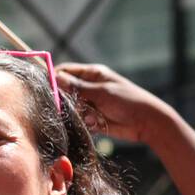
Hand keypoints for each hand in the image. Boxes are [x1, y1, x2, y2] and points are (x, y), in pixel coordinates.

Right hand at [54, 62, 170, 143]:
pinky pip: (82, 120)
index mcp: (92, 74)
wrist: (147, 122)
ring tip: (93, 117)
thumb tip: (56, 77)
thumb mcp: (102, 92)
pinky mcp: (95, 119)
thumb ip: (79, 87)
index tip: (48, 87)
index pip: (66, 71)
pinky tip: (98, 123)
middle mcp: (90, 87)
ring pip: (73, 108)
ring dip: (80, 114)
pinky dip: (87, 123)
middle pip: (66, 91)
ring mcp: (92, 103)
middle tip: (77, 106)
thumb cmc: (128, 101)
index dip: (55, 77)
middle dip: (68, 101)